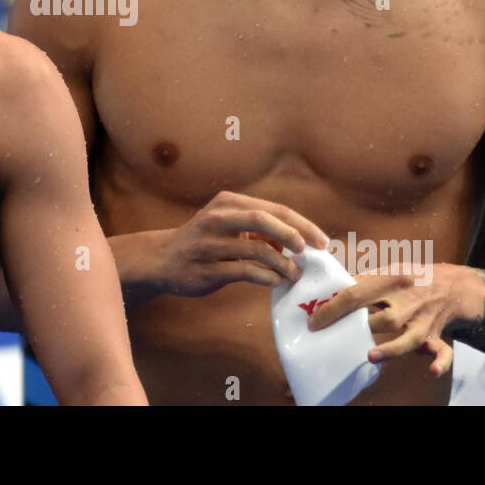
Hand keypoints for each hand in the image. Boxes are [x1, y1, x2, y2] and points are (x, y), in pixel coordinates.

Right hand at [150, 191, 328, 297]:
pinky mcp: (208, 269)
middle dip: (294, 235)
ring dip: (284, 264)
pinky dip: (268, 277)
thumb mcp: (228, 224)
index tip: (321, 241)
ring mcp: (211, 244)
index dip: (301, 225)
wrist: (163, 259)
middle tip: (309, 252)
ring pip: (258, 250)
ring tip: (294, 274)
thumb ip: (258, 228)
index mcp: (228, 202)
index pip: (274, 209)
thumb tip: (297, 241)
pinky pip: (246, 272)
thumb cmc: (204, 241)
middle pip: (264, 220)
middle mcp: (218, 218)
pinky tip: (275, 282)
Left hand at [307, 263, 463, 376]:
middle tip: (335, 335)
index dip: (333, 309)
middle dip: (361, 326)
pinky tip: (432, 370)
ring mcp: (423, 322)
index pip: (357, 295)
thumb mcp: (388, 270)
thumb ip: (362, 281)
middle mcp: (408, 303)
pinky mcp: (435, 336)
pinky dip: (439, 361)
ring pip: (409, 338)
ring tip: (370, 355)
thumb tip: (330, 290)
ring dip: (391, 349)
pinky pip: (443, 351)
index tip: (314, 322)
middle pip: (385, 318)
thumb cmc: (411, 278)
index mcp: (391, 283)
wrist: (451, 286)